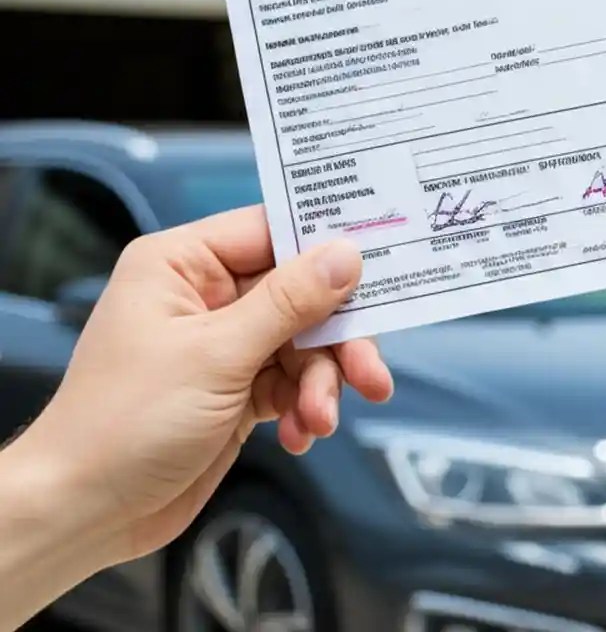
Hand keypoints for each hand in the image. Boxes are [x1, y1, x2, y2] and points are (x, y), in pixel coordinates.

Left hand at [8, 206, 392, 565]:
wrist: (88, 509)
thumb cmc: (124, 423)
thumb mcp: (217, 355)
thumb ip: (288, 303)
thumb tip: (345, 256)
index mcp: (183, 264)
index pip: (272, 232)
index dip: (326, 248)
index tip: (380, 265)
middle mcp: (204, 296)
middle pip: (301, 294)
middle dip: (336, 339)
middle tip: (367, 373)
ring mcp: (222, 345)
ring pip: (304, 345)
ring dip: (321, 384)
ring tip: (320, 420)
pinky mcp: (235, 389)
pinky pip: (292, 383)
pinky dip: (304, 408)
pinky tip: (301, 434)